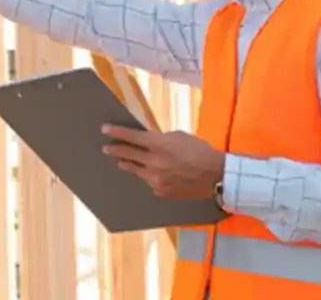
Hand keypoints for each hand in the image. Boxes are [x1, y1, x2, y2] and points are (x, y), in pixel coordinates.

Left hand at [101, 125, 224, 199]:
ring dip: (127, 164)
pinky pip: (149, 182)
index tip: (104, 129)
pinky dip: (148, 176)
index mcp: (158, 144)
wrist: (216, 176)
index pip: (131, 137)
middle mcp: (153, 162)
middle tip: (106, 148)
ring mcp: (156, 179)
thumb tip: (148, 142)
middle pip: (128, 154)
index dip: (116, 132)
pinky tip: (150, 174)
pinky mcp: (161, 191)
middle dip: (115, 150)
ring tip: (121, 161)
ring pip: (135, 171)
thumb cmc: (200, 151)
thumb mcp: (179, 137)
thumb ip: (160, 139)